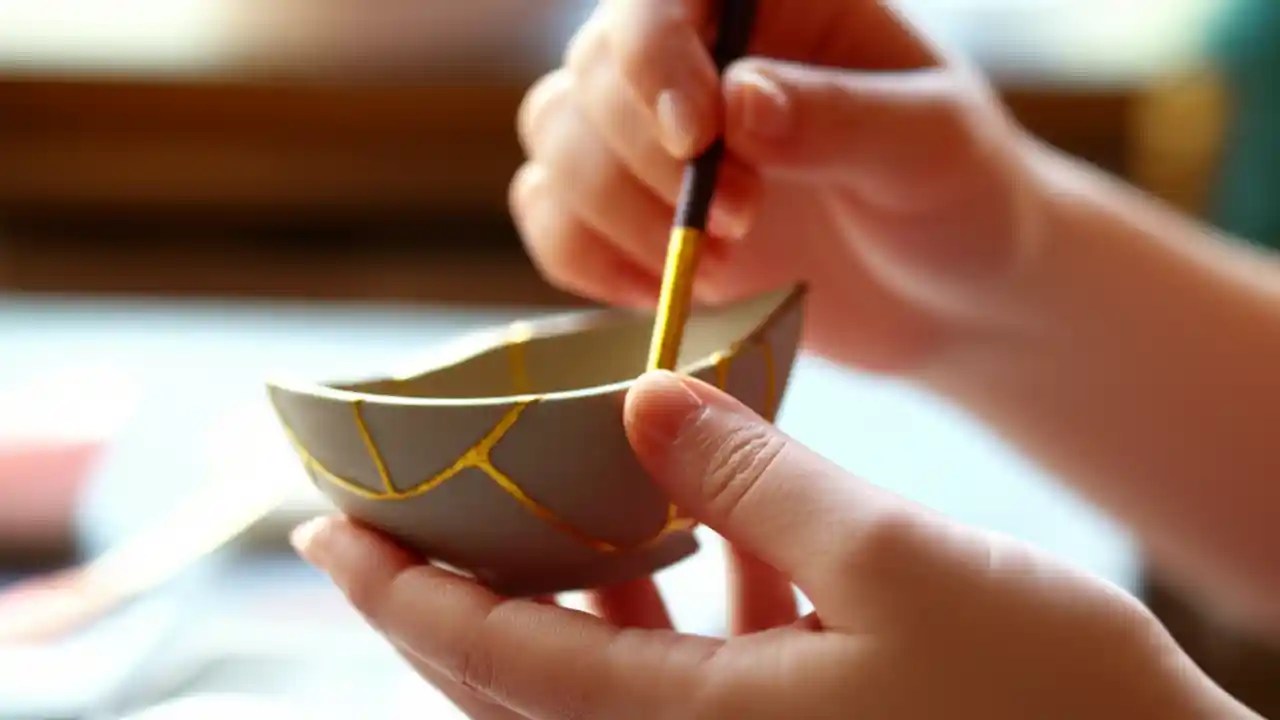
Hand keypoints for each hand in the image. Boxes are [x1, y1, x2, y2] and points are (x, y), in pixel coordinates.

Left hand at [292, 372, 1252, 718]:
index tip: (325, 526)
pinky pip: (694, 661)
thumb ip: (759, 481)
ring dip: (560, 583)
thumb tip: (646, 400)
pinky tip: (699, 521)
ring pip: (602, 665)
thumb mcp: (896, 564)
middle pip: (520, 675)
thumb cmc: (1045, 700)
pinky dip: (675, 593)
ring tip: (531, 496)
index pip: (493, 660)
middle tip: (388, 511)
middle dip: (444, 591)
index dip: (398, 592)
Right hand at [512, 0, 1046, 371]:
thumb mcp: (932, 148)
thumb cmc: (959, 198)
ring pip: (554, 136)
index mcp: (773, 3)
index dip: (654, 55)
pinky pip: (549, 214)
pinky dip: (584, 257)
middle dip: (650, 162)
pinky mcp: (631, 211)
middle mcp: (698, 55)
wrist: (950, 295)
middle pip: (592, 70)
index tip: (700, 139)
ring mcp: (653, 134)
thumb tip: (741, 103)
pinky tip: (661, 288)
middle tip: (747, 223)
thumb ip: (843, 119)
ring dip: (613, 211)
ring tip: (720, 266)